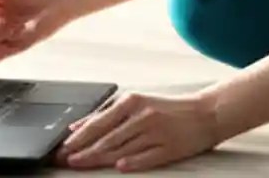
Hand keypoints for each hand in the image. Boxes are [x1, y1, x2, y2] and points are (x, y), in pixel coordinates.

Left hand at [55, 91, 219, 171]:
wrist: (205, 113)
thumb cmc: (168, 108)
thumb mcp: (136, 103)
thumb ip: (107, 114)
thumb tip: (78, 126)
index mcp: (132, 102)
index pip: (99, 122)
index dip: (78, 137)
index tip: (63, 146)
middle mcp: (142, 116)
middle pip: (107, 138)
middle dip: (83, 150)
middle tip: (66, 160)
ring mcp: (156, 132)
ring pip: (122, 149)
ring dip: (99, 159)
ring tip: (81, 165)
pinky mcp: (170, 147)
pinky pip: (147, 157)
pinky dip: (132, 162)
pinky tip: (119, 167)